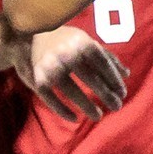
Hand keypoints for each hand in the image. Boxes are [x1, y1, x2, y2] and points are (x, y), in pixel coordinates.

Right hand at [12, 25, 127, 121]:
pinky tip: (74, 118)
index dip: (114, 80)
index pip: (103, 64)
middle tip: (116, 107)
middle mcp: (66, 53)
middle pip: (90, 78)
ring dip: (86, 105)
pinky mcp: (37, 78)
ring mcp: (50, 66)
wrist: (25, 35)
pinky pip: (50, 98)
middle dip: (105, 95)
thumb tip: (127, 74)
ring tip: (98, 116)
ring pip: (71, 90)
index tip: (122, 93)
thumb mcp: (85, 40)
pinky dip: (62, 110)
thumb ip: (106, 56)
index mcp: (81, 42)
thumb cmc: (63, 39)